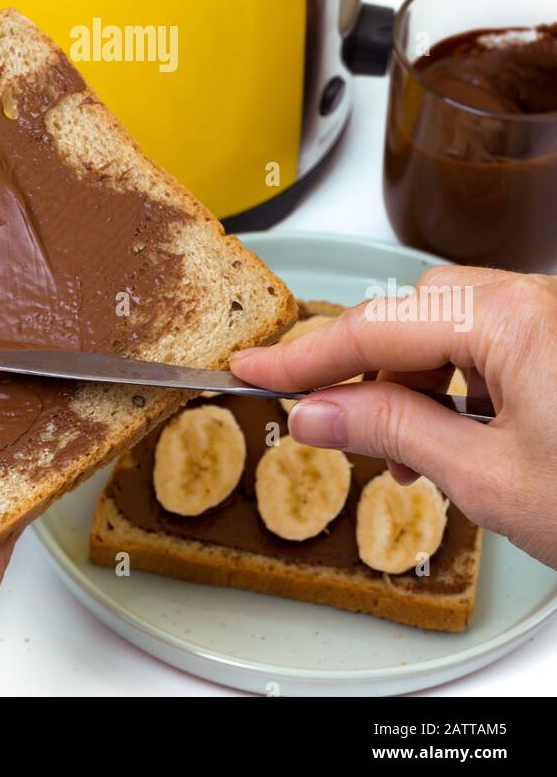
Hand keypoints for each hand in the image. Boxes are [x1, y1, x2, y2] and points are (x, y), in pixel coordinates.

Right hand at [231, 266, 556, 568]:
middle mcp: (532, 300)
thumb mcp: (488, 477)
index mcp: (508, 317)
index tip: (250, 369)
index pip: (374, 327)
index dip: (303, 357)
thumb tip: (317, 412)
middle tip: (322, 422)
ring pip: (448, 328)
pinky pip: (487, 343)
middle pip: (411, 317)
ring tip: (406, 454)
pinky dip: (456, 385)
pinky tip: (455, 437)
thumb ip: (391, 433)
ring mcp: (549, 317)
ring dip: (412, 384)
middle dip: (364, 370)